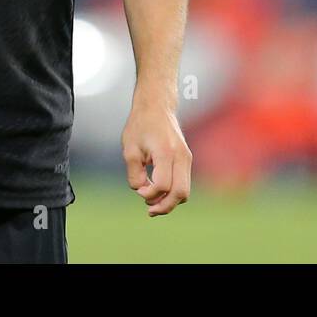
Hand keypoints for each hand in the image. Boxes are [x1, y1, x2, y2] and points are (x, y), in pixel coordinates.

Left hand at [121, 98, 191, 216]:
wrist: (157, 106)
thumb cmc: (140, 126)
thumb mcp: (130, 150)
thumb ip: (135, 175)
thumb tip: (143, 192)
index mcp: (165, 152)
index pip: (163, 185)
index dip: (149, 194)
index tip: (138, 189)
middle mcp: (181, 156)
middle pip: (180, 193)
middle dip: (165, 206)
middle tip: (149, 210)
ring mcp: (187, 158)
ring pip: (185, 191)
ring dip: (170, 201)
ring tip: (153, 203)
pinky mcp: (187, 159)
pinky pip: (184, 183)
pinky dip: (173, 193)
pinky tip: (159, 192)